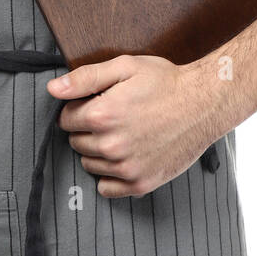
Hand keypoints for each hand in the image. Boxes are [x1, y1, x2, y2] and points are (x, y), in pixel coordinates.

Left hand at [47, 54, 220, 197]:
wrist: (203, 104)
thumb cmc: (165, 82)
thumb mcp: (125, 67)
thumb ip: (85, 77)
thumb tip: (53, 89)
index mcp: (103, 115)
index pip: (65, 119)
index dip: (78, 108)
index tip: (96, 102)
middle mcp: (111, 145)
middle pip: (75, 142)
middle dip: (87, 129)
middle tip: (112, 116)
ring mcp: (126, 168)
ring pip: (89, 165)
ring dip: (97, 151)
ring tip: (121, 133)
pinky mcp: (141, 183)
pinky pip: (107, 188)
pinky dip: (110, 175)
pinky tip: (124, 156)